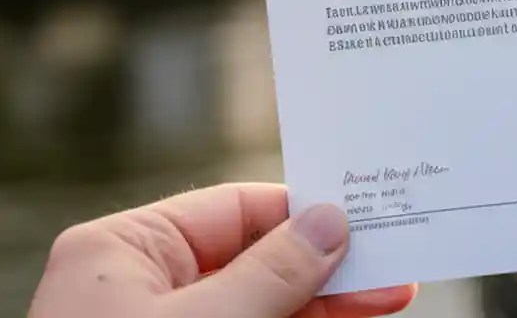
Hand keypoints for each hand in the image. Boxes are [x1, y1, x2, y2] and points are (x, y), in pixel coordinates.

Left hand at [28, 183, 415, 317]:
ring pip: (261, 304)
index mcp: (123, 253)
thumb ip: (271, 274)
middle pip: (256, 259)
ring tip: (387, 298)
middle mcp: (140, 288)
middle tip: (393, 272)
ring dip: (325, 304)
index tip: (369, 222)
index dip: (307, 215)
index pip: (235, 210)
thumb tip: (328, 223)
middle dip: (327, 268)